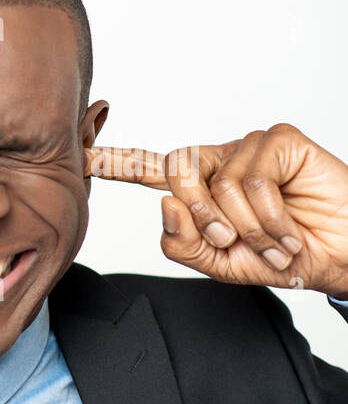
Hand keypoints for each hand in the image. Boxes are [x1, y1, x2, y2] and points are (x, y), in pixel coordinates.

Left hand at [87, 124, 347, 297]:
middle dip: (203, 218)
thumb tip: (164, 202)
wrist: (336, 259)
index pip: (147, 170)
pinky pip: (252, 180)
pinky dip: (269, 216)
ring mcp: (248, 147)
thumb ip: (182, 243)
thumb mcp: (218, 263)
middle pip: (177, 174)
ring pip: (217, 183)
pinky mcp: (280, 140)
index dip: (114, 162)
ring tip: (271, 241)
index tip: (81, 155)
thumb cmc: (278, 258)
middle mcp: (218, 161)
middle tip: (233, 241)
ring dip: (245, 227)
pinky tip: (287, 229)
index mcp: (196, 188)